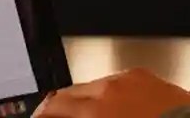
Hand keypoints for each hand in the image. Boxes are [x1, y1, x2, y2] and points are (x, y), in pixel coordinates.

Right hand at [34, 68, 189, 117]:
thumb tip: (70, 115)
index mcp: (95, 109)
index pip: (54, 106)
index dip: (43, 115)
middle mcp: (109, 88)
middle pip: (69, 93)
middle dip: (58, 108)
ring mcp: (129, 79)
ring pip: (92, 86)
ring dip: (82, 100)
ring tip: (82, 116)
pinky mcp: (146, 76)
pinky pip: (115, 81)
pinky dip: (105, 93)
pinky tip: (110, 107)